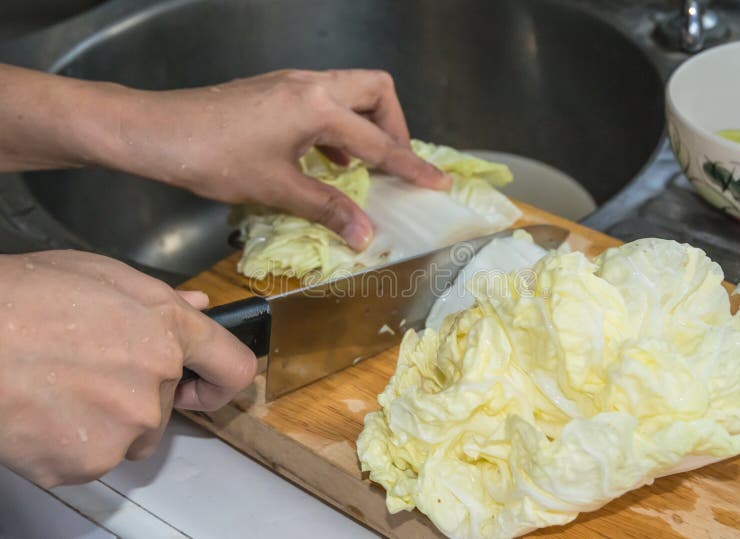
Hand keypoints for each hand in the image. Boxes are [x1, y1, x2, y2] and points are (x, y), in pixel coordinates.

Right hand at [0, 250, 256, 487]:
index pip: (232, 366)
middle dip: (134, 395)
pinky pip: (90, 460)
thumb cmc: (23, 297)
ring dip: (104, 423)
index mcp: (168, 331)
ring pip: (129, 436)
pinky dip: (68, 446)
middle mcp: (157, 381)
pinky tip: (40, 414)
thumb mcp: (101, 276)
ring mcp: (125, 426)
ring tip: (57, 389)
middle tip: (84, 372)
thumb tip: (198, 308)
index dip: (219, 381)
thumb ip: (160, 299)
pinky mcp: (88, 461)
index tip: (202, 386)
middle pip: (165, 407)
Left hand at [94, 69, 450, 249]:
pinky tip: (326, 159)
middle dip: (395, 127)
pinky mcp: (276, 90)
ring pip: (350, 92)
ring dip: (365, 125)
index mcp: (317, 107)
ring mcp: (292, 83)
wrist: (157, 131)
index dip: (412, 166)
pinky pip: (324, 100)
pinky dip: (337, 127)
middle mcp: (310, 85)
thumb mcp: (276, 187)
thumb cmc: (212, 157)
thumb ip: (327, 207)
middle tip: (394, 164)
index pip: (379, 142)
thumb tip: (366, 234)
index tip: (438, 182)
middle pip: (376, 91)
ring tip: (363, 166)